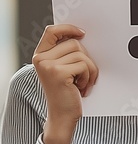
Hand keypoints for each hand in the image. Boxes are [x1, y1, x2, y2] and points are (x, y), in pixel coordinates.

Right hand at [32, 24, 98, 143]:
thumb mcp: (63, 70)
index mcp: (41, 55)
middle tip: (84, 75)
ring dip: (90, 70)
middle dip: (87, 58)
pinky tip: (82, 88)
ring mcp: (48, 65)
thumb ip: (66, 54)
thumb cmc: (67, 93)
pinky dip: (89, 77)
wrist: (62, 116)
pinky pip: (84, 65)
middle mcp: (41, 59)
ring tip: (83, 82)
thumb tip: (82, 36)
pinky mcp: (58, 73)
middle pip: (74, 43)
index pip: (52, 31)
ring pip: (82, 54)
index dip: (68, 28)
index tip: (82, 33)